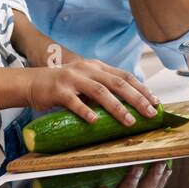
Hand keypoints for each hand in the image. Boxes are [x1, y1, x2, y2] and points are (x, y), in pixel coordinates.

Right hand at [24, 58, 159, 124]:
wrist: (32, 82)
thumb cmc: (63, 86)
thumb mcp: (86, 82)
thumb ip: (103, 89)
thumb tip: (129, 106)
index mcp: (97, 66)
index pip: (125, 76)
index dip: (142, 88)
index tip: (156, 101)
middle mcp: (87, 69)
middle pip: (117, 83)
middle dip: (137, 98)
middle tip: (150, 113)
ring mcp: (73, 79)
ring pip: (100, 92)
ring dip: (117, 107)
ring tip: (129, 121)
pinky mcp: (59, 90)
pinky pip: (74, 101)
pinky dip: (85, 111)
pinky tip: (94, 121)